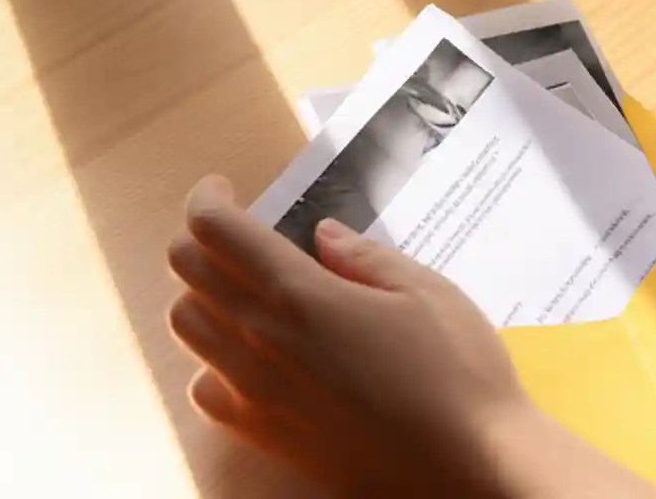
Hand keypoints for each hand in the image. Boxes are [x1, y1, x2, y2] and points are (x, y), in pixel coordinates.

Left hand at [166, 176, 532, 494]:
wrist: (470, 465)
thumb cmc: (459, 373)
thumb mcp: (427, 291)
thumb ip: (365, 257)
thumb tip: (321, 234)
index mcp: (301, 295)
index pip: (215, 230)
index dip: (208, 198)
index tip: (224, 189)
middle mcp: (263, 342)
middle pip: (186, 270)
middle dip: (201, 237)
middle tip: (234, 232)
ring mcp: (257, 393)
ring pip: (185, 326)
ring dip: (202, 293)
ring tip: (244, 288)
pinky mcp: (265, 435)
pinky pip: (205, 388)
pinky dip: (213, 360)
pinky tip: (254, 355)